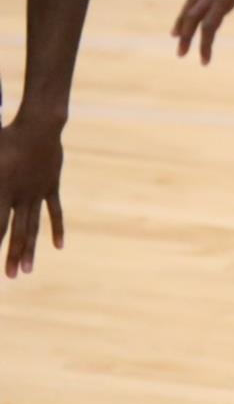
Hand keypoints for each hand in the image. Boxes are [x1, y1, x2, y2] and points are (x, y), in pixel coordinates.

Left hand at [0, 112, 66, 278]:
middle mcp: (19, 197)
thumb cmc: (6, 135)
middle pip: (13, 232)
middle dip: (10, 255)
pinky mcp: (50, 187)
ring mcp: (37, 194)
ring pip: (32, 227)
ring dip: (29, 250)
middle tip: (10, 277)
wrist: (39, 126)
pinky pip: (54, 212)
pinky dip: (56, 229)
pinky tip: (58, 246)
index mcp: (1, 189)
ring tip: (27, 271)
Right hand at [172, 0, 233, 64]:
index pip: (209, 26)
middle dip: (186, 36)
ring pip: (190, 4)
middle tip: (180, 55)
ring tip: (174, 35)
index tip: (204, 62)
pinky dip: (189, 4)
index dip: (205, 45)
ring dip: (182, 21)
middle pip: (193, 16)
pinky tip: (189, 7)